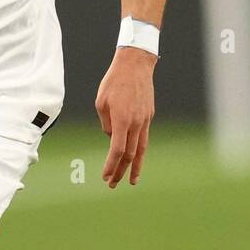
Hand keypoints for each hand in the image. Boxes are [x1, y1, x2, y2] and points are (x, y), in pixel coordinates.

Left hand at [95, 46, 155, 186]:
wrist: (135, 65)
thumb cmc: (114, 82)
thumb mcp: (101, 102)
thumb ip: (106, 124)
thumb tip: (112, 138)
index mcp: (122, 120)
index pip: (117, 150)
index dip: (111, 165)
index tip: (105, 176)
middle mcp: (136, 123)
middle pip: (130, 155)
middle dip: (120, 171)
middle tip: (112, 184)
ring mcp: (145, 120)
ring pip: (141, 149)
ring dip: (136, 167)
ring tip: (132, 181)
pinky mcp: (149, 116)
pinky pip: (144, 137)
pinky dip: (139, 151)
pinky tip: (136, 159)